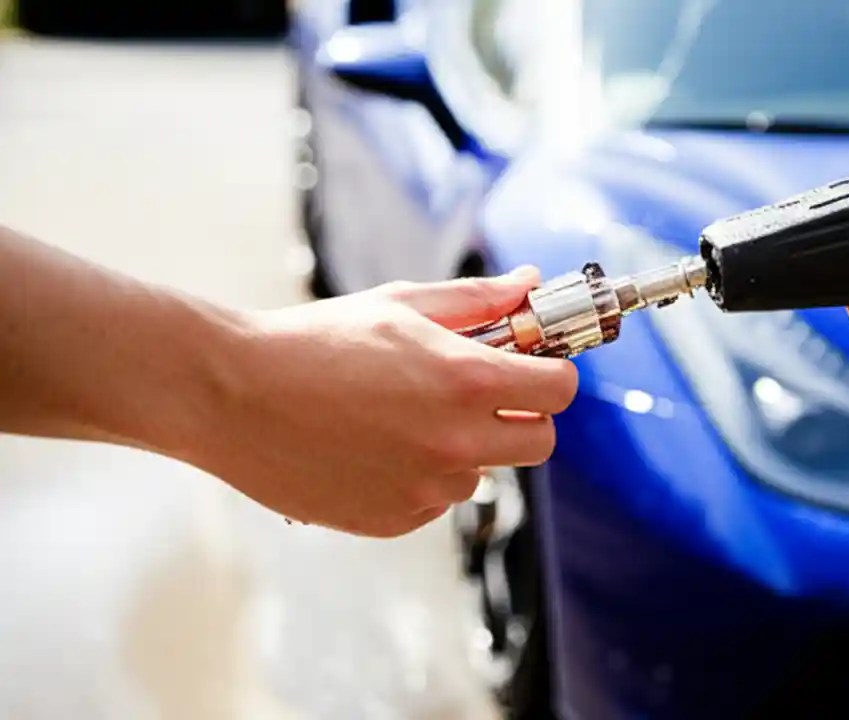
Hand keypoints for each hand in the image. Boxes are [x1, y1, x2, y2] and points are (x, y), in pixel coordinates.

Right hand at [192, 267, 577, 537]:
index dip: (550, 375)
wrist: (232, 395)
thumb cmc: (315, 341)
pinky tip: (371, 447)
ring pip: (480, 472)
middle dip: (522, 417)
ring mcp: (427, 487)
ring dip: (461, 448)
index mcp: (467, 381)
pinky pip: (433, 500)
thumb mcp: (401, 305)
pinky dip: (417, 477)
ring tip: (399, 417)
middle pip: (540, 443)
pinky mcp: (395, 520)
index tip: (531, 367)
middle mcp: (457, 442)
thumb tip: (531, 282)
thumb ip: (478, 300)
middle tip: (482, 396)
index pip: (559, 392)